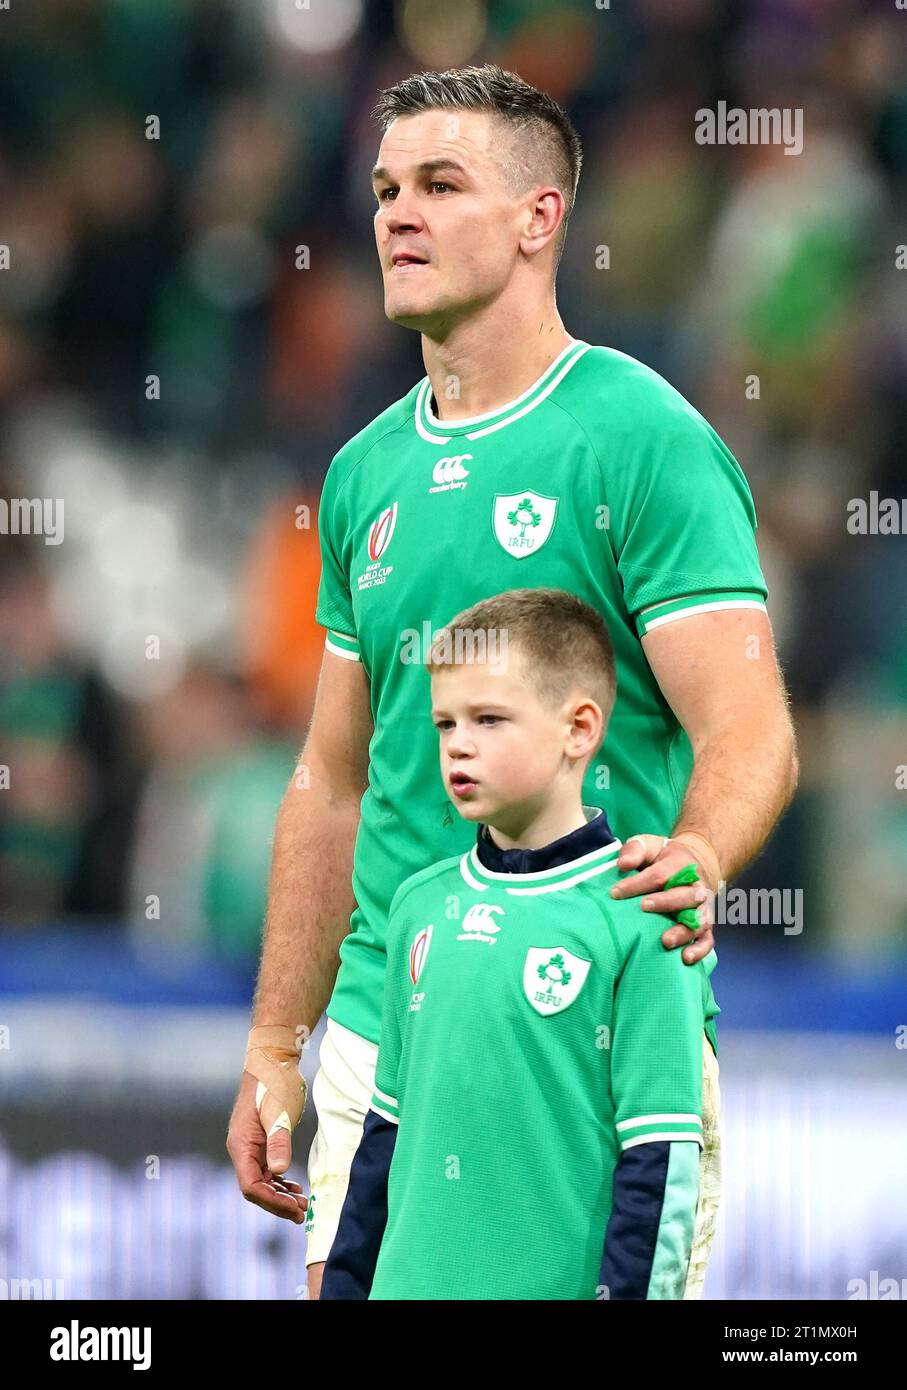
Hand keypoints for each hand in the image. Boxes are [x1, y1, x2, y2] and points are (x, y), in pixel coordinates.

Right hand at [227, 1071, 307, 1222]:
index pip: (251, 1186)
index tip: (294, 1208)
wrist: (272, 1060)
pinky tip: (293, 1186)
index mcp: (241, 1146)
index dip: (272, 1201)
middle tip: (302, 1213)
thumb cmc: (274, 1083)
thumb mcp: (278, 1112)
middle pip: (255, 1188)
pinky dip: (279, 1181)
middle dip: (277, 1203)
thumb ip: (279, 1140)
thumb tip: (280, 1170)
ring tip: (302, 1204)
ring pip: (262, 1181)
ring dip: (280, 1194)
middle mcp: (242, 1149)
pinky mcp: (260, 1141)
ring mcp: (250, 1146)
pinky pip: (267, 1170)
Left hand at [609, 833, 715, 963]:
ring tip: (665, 941)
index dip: (637, 884)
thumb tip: (622, 864)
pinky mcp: (705, 925)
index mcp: (681, 864)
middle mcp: (696, 887)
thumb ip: (635, 850)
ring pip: (699, 920)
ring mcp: (703, 908)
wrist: (696, 865)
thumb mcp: (649, 845)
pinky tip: (685, 958)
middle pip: (684, 896)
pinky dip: (699, 950)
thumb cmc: (664, 858)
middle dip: (665, 902)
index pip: (659, 874)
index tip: (615, 893)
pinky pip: (707, 939)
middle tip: (644, 907)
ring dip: (683, 931)